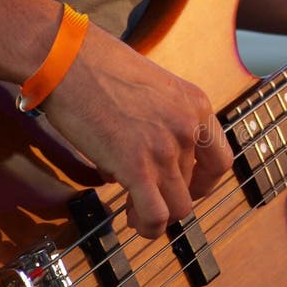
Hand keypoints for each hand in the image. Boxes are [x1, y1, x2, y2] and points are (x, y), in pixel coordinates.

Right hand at [43, 24, 232, 238]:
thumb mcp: (152, 87)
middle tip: (147, 198)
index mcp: (196, 105)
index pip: (220, 161)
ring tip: (135, 212)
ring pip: (179, 207)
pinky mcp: (137, 166)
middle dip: (171, 197)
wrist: (66, 59)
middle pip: (194, 185)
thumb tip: (148, 158)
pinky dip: (148, 227)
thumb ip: (162, 121)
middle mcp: (188, 128)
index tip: (187, 187)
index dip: (204, 183)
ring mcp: (165, 148)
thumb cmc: (98, 65)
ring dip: (158, 217)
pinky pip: (156, 215)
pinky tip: (133, 221)